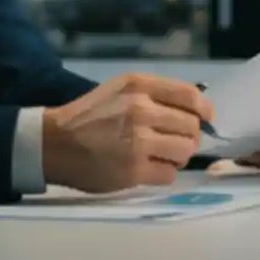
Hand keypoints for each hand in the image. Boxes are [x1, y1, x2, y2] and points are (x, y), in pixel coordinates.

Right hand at [41, 73, 214, 193]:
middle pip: (191, 126)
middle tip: (172, 142)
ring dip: (177, 156)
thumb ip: (153, 95)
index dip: (204, 110)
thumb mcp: (119, 91)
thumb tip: (195, 111)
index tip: (205, 119)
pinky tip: (147, 168)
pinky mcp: (134, 169)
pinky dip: (163, 173)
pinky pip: (169, 174)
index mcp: (138, 86)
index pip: (190, 95)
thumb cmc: (88, 116)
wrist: (54, 143)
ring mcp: (138, 140)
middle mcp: (141, 109)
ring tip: (160, 155)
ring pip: (185, 150)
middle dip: (187, 137)